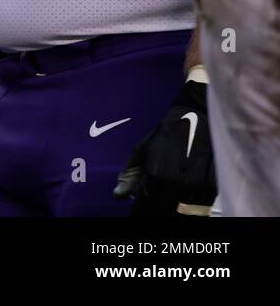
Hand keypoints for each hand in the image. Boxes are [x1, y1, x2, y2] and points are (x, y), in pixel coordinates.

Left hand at [114, 78, 215, 215]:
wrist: (198, 118)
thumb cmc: (166, 134)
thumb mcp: (142, 149)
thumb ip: (130, 175)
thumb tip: (118, 195)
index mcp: (155, 173)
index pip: (144, 206)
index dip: (139, 213)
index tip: (137, 213)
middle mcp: (176, 183)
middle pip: (163, 212)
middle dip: (154, 213)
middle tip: (151, 209)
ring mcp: (196, 187)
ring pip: (182, 214)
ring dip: (173, 212)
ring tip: (167, 206)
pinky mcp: (213, 188)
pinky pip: (200, 209)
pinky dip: (191, 210)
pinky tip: (184, 203)